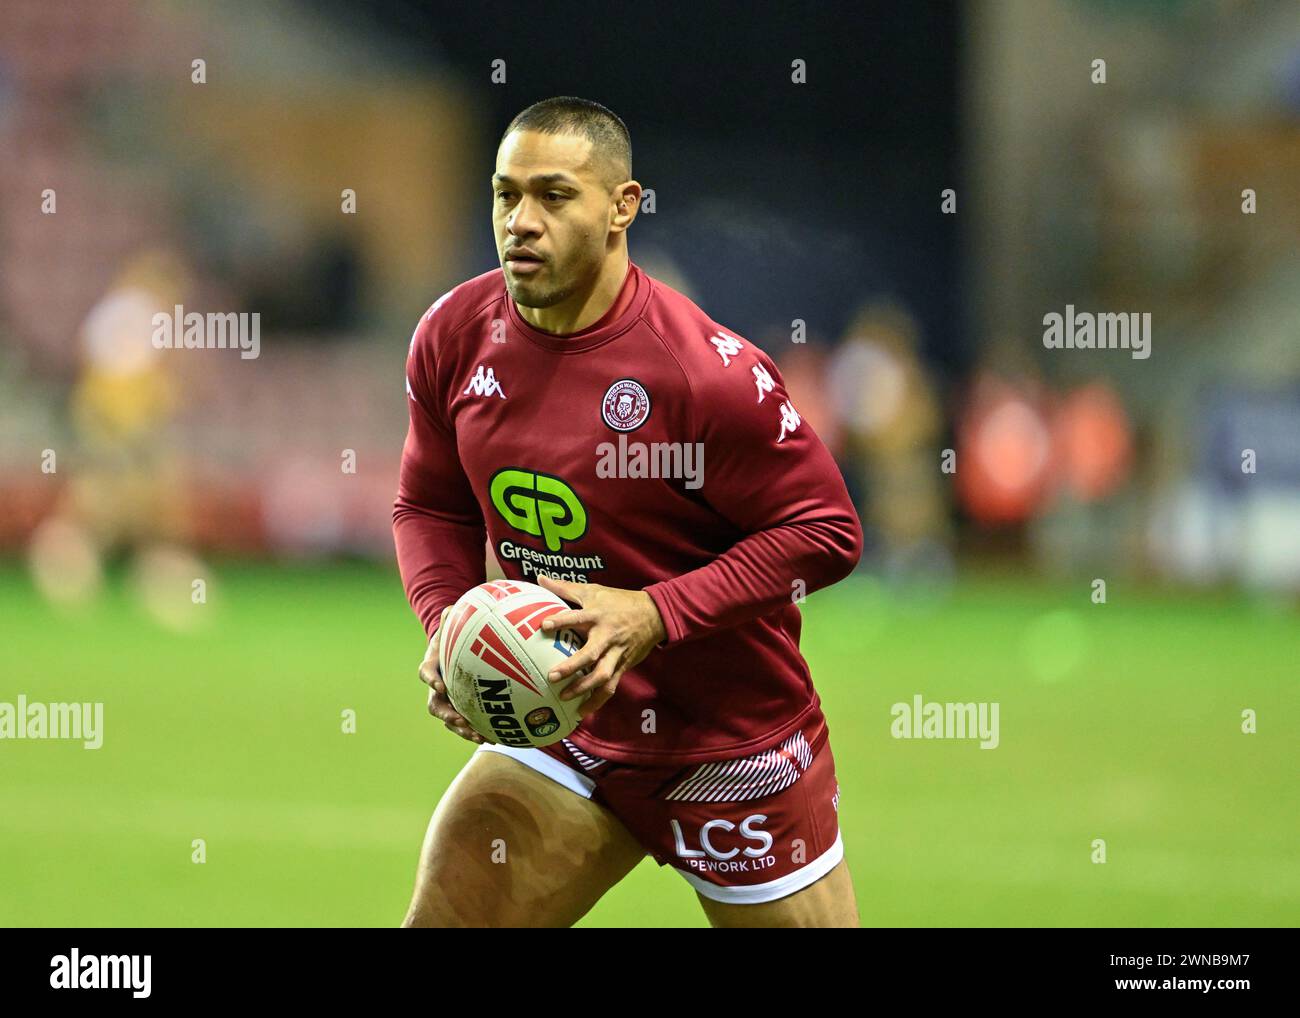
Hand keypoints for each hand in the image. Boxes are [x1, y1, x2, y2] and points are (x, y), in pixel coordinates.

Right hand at [418, 606, 484, 743]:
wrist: (451, 651)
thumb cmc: (451, 636)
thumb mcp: (450, 625)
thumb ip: (451, 618)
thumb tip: (452, 606)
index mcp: (431, 666)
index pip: (426, 673)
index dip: (431, 680)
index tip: (440, 685)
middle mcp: (435, 688)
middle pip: (435, 706)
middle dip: (448, 715)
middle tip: (460, 720)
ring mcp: (446, 701)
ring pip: (450, 720)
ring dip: (463, 729)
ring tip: (479, 736)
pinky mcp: (459, 709)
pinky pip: (465, 723)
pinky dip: (477, 730)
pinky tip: (494, 737)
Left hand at [536, 575, 665, 719]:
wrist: (654, 615)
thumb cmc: (618, 602)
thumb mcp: (593, 590)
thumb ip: (565, 588)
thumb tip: (539, 578)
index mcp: (597, 616)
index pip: (577, 617)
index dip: (561, 621)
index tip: (544, 625)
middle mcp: (606, 636)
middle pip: (590, 654)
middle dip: (572, 666)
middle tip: (552, 676)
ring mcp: (616, 654)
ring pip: (602, 675)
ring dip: (583, 688)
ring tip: (565, 698)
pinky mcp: (622, 666)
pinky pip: (610, 687)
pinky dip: (597, 701)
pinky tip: (583, 711)